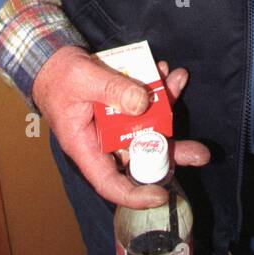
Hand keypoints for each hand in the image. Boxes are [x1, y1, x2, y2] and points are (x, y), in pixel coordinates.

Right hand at [32, 46, 210, 208]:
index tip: (160, 195)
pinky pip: (147, 105)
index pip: (109, 183)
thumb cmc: (58, 76)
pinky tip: (166, 72)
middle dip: (171, 152)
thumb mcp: (83, 79)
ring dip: (167, 107)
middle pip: (140, 157)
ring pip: (148, 128)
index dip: (135, 194)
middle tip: (201, 153)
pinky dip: (158, 89)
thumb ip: (112, 89)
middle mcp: (105, 142)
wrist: (53, 59)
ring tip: (178, 81)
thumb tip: (143, 103)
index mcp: (86, 148)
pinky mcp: (125, 108)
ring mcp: (117, 126)